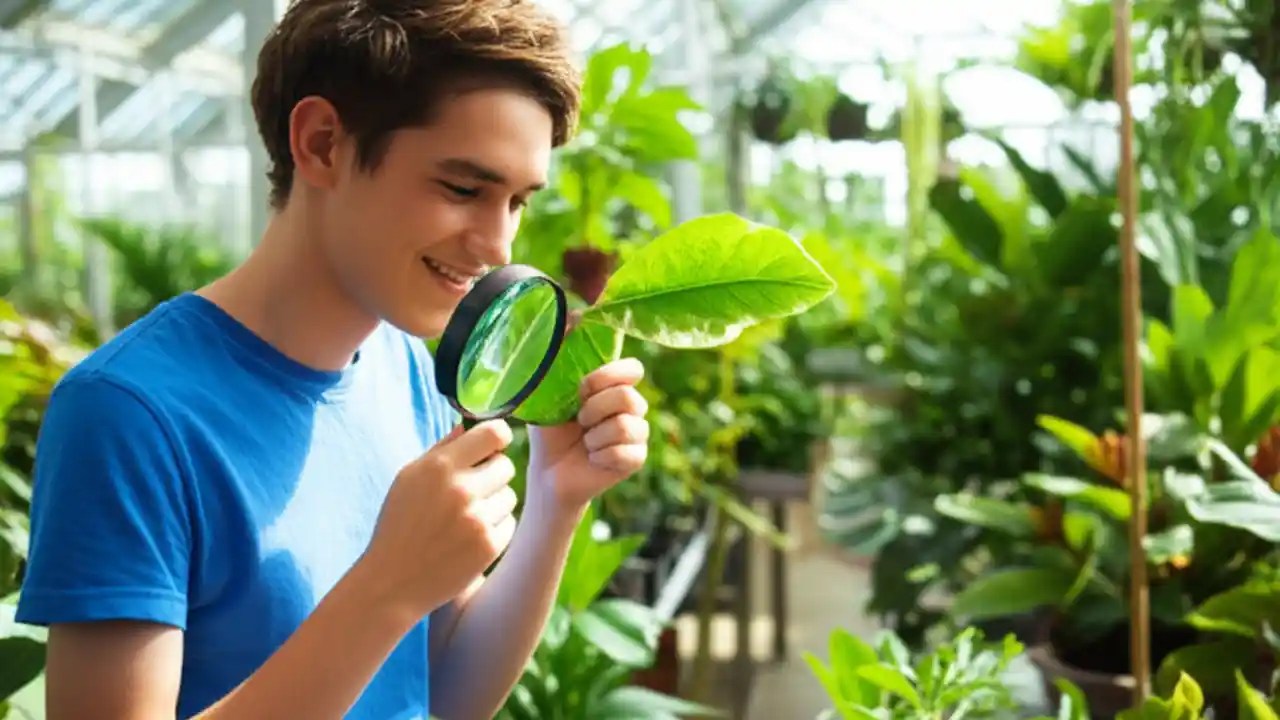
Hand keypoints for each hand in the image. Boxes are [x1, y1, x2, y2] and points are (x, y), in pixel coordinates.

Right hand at [361, 420, 516, 618]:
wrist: (391, 581)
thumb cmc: (399, 525)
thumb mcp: (408, 479)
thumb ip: (441, 450)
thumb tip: (468, 427)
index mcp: (440, 467)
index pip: (495, 433)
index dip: (496, 438)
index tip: (492, 447)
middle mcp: (461, 490)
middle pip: (506, 465)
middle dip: (493, 474)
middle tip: (472, 491)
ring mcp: (477, 519)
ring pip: (510, 495)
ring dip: (494, 503)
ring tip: (466, 518)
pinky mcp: (489, 546)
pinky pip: (509, 523)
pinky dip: (494, 529)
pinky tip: (469, 538)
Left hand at [527, 358, 649, 511]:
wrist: (547, 471)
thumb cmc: (550, 429)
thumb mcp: (549, 389)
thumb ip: (562, 353)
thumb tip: (574, 313)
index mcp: (615, 386)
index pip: (633, 368)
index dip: (607, 377)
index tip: (582, 389)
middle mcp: (632, 407)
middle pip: (628, 397)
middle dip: (594, 410)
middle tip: (579, 421)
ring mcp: (637, 433)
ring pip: (625, 426)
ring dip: (594, 436)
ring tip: (585, 442)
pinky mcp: (636, 458)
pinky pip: (625, 452)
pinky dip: (601, 456)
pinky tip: (593, 459)